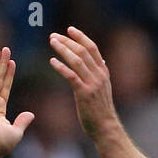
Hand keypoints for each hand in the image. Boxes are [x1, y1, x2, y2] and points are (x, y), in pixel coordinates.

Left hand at [48, 26, 119, 143]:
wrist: (106, 127)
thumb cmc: (101, 111)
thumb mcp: (104, 88)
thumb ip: (100, 74)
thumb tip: (100, 61)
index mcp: (103, 72)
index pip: (92, 48)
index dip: (81, 37)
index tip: (69, 29)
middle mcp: (99, 75)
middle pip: (83, 51)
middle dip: (67, 41)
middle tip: (53, 36)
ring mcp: (92, 83)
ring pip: (77, 60)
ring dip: (63, 49)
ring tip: (52, 43)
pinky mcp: (84, 93)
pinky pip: (71, 76)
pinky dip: (61, 67)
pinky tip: (52, 61)